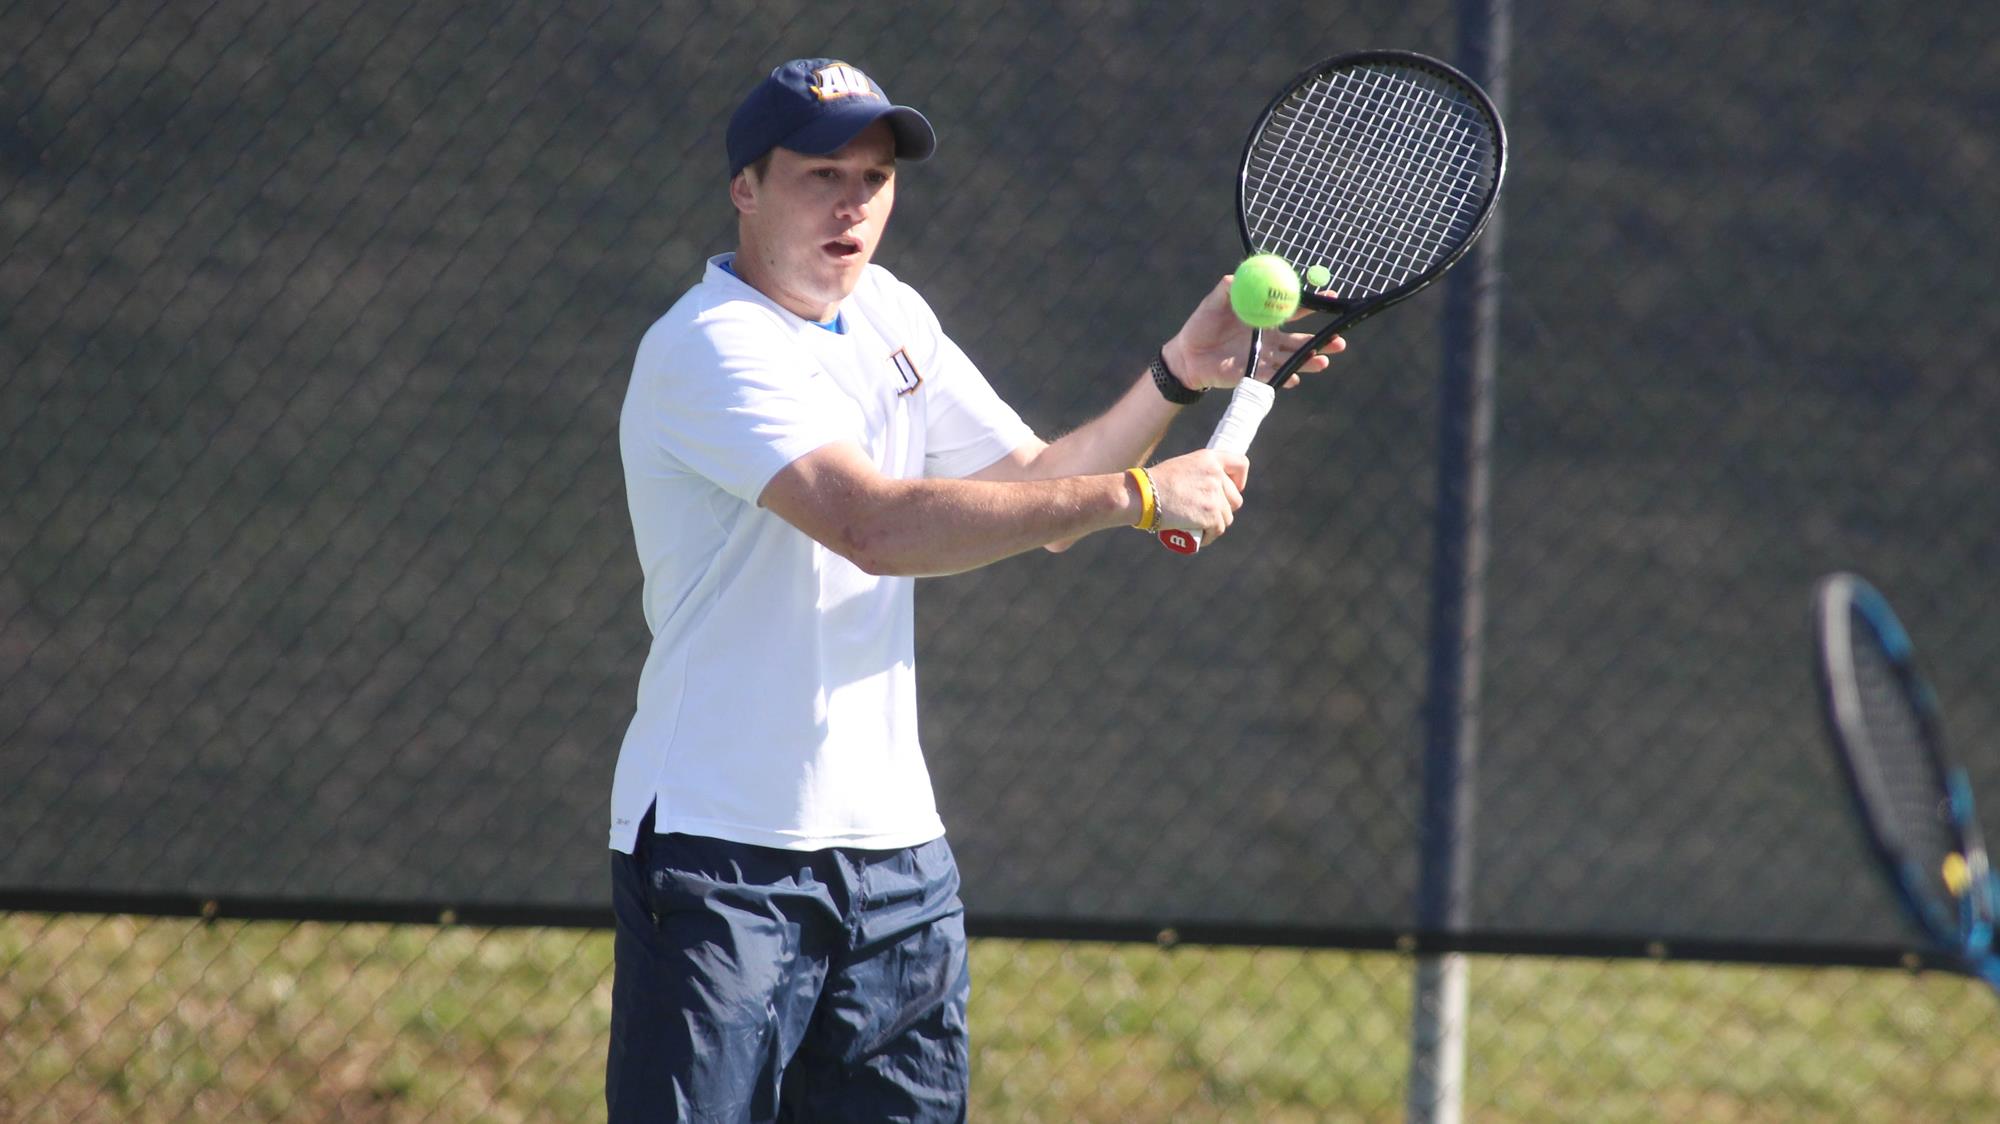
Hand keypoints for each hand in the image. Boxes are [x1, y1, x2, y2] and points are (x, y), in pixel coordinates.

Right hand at [1147, 448, 1248, 540]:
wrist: (1142, 495)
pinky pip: (1218, 530)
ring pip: (1226, 517)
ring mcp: (1215, 496)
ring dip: (1214, 524)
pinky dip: (1209, 536)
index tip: (1233, 489)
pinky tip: (1198, 536)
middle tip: (1206, 514)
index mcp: (1210, 458)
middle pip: (1235, 499)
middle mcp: (1216, 475)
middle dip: (1223, 508)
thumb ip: (1200, 474)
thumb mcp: (1182, 467)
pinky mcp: (1211, 515)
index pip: (1241, 464)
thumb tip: (1210, 490)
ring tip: (1198, 526)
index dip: (1239, 480)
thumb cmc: (1154, 483)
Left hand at [1161, 275, 1344, 391]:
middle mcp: (1270, 338)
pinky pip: (1275, 377)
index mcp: (1265, 317)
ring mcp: (1265, 357)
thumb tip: (1238, 275)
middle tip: (1340, 339)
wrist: (1187, 355)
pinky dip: (1285, 378)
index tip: (1333, 298)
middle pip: (1303, 338)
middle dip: (1324, 339)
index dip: (1314, 303)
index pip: (1295, 309)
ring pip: (1294, 359)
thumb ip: (1227, 289)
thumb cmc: (1201, 325)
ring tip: (1324, 360)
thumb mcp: (1213, 302)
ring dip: (1311, 360)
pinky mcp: (1255, 374)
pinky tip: (1293, 378)